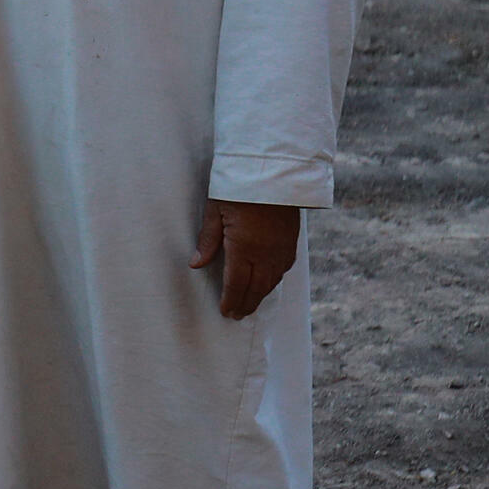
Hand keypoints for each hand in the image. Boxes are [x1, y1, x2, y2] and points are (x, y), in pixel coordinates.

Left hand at [190, 200, 302, 319]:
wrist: (274, 172)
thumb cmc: (238, 188)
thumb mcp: (214, 210)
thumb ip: (207, 240)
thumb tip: (196, 264)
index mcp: (243, 247)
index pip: (236, 284)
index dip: (230, 300)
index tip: (225, 312)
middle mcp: (265, 254)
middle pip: (256, 288)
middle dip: (246, 304)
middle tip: (237, 316)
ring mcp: (281, 249)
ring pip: (271, 281)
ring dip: (260, 296)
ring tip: (250, 305)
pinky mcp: (292, 242)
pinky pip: (283, 269)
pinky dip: (273, 281)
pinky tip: (267, 283)